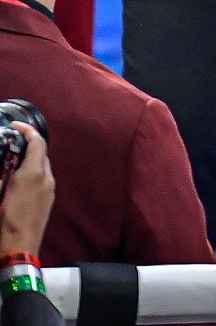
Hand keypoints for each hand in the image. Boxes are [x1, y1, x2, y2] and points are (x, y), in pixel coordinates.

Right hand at [0, 123, 54, 256]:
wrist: (19, 249)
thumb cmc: (4, 222)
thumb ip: (3, 174)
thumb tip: (6, 163)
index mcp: (33, 174)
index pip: (37, 142)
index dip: (26, 131)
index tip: (14, 126)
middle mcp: (46, 178)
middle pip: (41, 152)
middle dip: (27, 144)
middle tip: (9, 142)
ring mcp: (50, 189)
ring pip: (43, 165)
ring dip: (29, 158)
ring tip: (10, 159)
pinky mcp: (49, 199)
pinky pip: (43, 178)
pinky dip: (32, 171)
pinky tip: (17, 178)